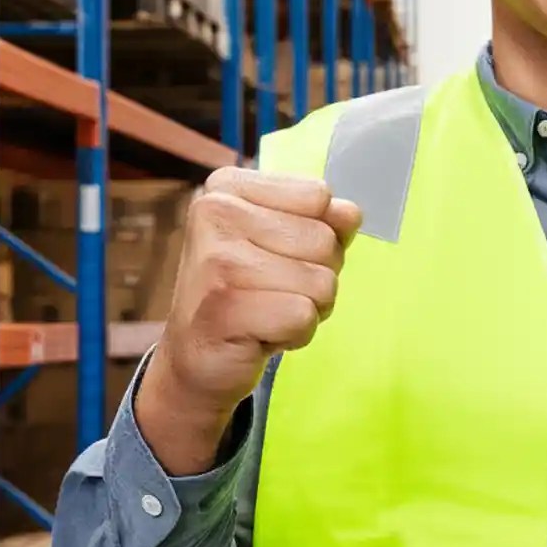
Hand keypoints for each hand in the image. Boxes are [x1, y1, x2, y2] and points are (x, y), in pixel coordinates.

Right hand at [136, 167, 360, 473]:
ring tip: (269, 313)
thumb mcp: (286, 243)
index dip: (318, 233)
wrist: (197, 358)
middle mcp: (215, 213)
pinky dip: (296, 334)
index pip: (319, 197)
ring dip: (309, 307)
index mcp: (228, 188)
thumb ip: (322, 219)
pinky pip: (304, 316)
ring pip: (321, 281)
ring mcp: (216, 261)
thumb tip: (349, 213)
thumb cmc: (248, 292)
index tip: (281, 257)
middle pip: (324, 240)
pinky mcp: (224, 309)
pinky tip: (263, 335)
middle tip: (275, 292)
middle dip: (316, 275)